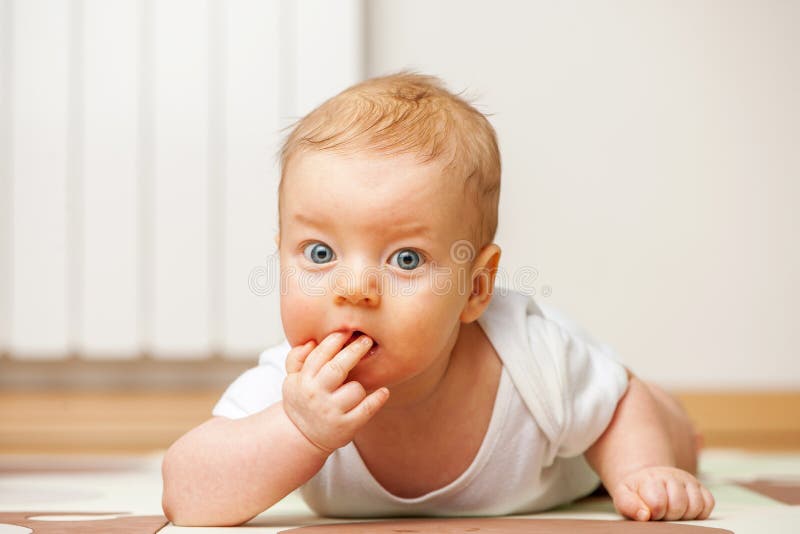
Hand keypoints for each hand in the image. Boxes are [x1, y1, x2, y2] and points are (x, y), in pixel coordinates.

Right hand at [281, 331, 389, 456]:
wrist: (302, 436)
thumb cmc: (302, 400)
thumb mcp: (292, 379)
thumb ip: (297, 358)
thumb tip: (311, 342)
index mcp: (303, 381)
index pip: (319, 355)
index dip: (334, 341)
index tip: (347, 331)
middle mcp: (316, 395)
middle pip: (337, 368)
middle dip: (354, 351)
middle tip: (367, 339)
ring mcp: (331, 412)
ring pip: (355, 389)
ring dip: (360, 385)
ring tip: (357, 387)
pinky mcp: (346, 426)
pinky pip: (366, 409)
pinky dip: (377, 400)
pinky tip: (384, 392)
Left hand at [610, 466, 714, 520]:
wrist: (648, 482)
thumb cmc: (637, 493)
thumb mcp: (624, 497)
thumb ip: (629, 505)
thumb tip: (644, 515)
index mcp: (651, 478)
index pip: (658, 502)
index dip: (654, 512)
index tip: (649, 511)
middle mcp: (672, 476)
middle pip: (679, 505)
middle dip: (669, 514)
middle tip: (660, 512)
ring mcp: (689, 481)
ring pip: (696, 505)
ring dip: (684, 514)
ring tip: (671, 511)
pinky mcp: (701, 488)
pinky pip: (709, 504)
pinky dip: (699, 512)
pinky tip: (685, 510)